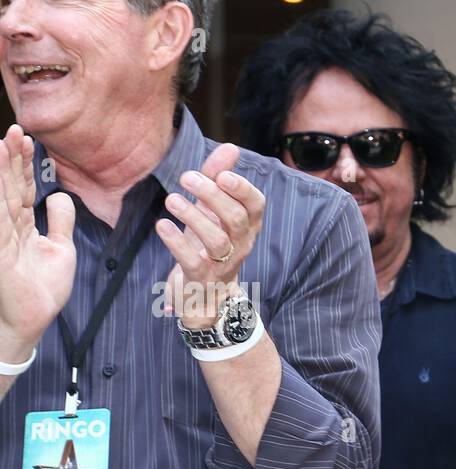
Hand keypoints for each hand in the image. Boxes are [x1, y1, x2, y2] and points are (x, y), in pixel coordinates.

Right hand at [0, 124, 75, 361]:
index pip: (21, 187)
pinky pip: (0, 222)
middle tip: (15, 129)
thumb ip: (60, 221)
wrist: (34, 318)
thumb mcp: (61, 249)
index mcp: (22, 224)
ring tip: (2, 144)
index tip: (26, 138)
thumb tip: (60, 195)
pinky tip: (1, 181)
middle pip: (9, 185)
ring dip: (2, 172)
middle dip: (12, 158)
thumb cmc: (43, 287)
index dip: (24, 163)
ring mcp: (1, 237)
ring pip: (1, 198)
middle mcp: (8, 226)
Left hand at [157, 143, 265, 329]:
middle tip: (187, 178)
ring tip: (171, 200)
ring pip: (217, 240)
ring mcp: (222, 264)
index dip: (242, 189)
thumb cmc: (210, 248)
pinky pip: (192, 261)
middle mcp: (240, 245)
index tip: (221, 174)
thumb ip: (219, 178)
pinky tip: (162, 225)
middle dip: (213, 196)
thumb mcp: (214, 212)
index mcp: (247, 227)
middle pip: (236, 219)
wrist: (206, 298)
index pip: (256, 205)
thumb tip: (231, 148)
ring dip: (194, 217)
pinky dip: (176, 241)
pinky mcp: (201, 279)